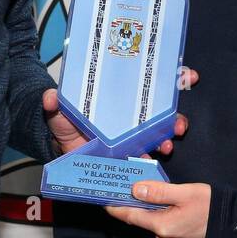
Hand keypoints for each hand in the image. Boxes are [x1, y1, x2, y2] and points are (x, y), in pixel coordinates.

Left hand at [43, 66, 198, 155]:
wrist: (62, 150)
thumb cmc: (67, 125)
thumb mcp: (61, 111)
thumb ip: (56, 104)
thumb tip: (49, 96)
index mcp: (124, 98)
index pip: (154, 84)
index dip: (175, 78)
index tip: (187, 75)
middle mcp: (135, 116)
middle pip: (166, 110)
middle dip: (178, 115)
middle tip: (178, 123)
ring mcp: (136, 137)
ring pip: (162, 134)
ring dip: (169, 138)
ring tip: (167, 145)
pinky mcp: (131, 157)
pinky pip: (148, 158)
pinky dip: (154, 160)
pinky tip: (153, 162)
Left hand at [105, 180, 211, 237]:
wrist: (235, 224)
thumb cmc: (211, 206)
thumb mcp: (184, 193)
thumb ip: (159, 192)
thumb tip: (135, 190)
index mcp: (162, 226)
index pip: (130, 216)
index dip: (114, 207)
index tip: (101, 198)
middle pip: (139, 219)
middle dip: (131, 204)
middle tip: (121, 187)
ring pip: (151, 222)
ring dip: (146, 209)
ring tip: (140, 192)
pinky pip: (161, 227)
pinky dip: (157, 215)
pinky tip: (160, 204)